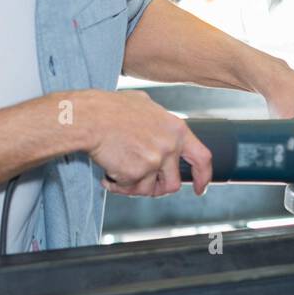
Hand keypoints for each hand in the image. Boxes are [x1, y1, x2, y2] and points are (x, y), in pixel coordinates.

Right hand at [73, 90, 213, 197]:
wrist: (90, 117)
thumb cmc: (111, 108)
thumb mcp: (145, 105)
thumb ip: (159, 121)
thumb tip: (161, 129)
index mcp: (176, 129)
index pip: (202, 158)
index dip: (203, 177)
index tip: (200, 188)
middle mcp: (169, 147)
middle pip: (173, 183)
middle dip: (157, 188)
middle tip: (141, 183)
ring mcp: (153, 162)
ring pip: (149, 190)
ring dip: (134, 187)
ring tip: (118, 173)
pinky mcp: (135, 173)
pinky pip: (129, 189)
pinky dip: (117, 186)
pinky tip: (108, 175)